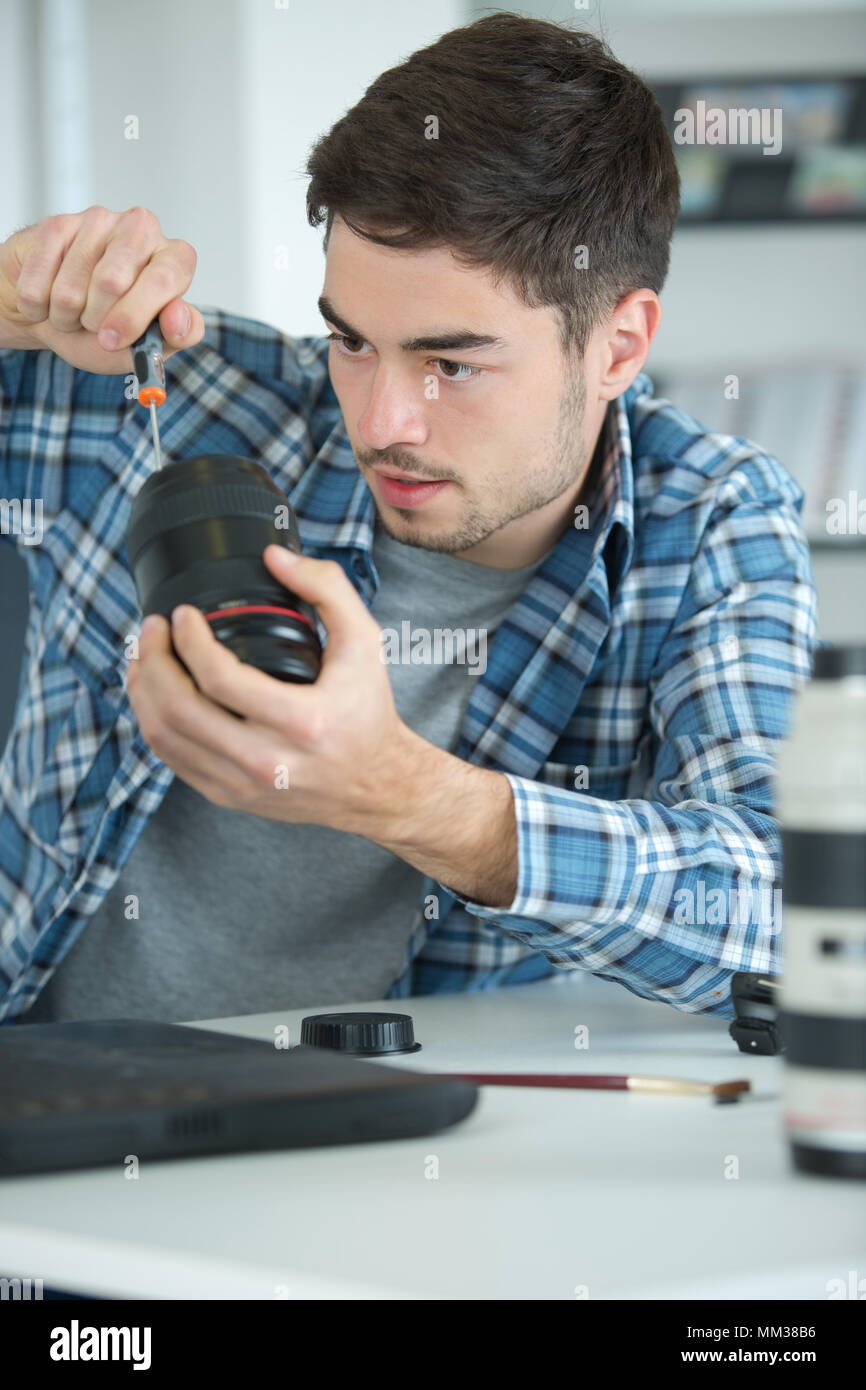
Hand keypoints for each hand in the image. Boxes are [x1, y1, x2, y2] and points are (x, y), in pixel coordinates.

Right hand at [0, 204, 202, 370]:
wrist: (53, 315)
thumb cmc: (108, 328)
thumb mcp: (151, 344)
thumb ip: (178, 336)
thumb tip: (177, 318)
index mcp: (173, 258)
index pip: (165, 278)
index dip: (136, 315)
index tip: (114, 339)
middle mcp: (141, 230)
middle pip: (112, 282)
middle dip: (96, 319)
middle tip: (95, 325)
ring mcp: (99, 221)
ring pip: (71, 289)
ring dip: (66, 316)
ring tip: (74, 311)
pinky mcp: (58, 225)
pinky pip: (37, 284)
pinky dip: (39, 306)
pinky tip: (48, 299)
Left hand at [125, 545, 416, 836]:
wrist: (375, 786)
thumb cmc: (367, 712)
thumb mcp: (365, 642)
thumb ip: (328, 587)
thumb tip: (275, 557)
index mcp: (302, 721)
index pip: (221, 680)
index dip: (189, 640)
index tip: (182, 615)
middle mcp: (268, 761)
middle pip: (179, 711)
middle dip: (154, 661)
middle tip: (152, 630)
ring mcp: (243, 784)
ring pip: (164, 737)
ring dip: (144, 690)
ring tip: (145, 656)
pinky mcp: (227, 796)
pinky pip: (170, 759)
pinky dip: (152, 720)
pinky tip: (155, 692)